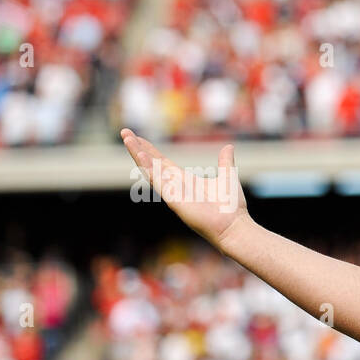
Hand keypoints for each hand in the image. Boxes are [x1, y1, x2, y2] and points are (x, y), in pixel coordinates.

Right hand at [121, 129, 252, 251]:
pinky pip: (159, 182)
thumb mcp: (227, 176)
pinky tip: (141, 156)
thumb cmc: (231, 207)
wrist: (234, 226)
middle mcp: (176, 186)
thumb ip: (225, 162)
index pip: (162, 163)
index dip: (150, 150)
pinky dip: (149, 169)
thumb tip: (228, 146)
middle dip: (138, 149)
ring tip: (127, 138)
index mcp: (185, 181)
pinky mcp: (175, 200)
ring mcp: (173, 193)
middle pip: (152, 164)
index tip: (139, 138)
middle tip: (125, 132)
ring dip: (138, 155)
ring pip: (151, 170)